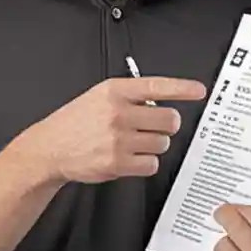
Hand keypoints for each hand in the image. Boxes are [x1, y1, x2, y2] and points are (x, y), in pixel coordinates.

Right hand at [25, 76, 206, 184]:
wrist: (50, 148)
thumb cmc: (74, 122)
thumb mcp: (97, 97)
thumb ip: (128, 97)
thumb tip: (160, 104)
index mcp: (114, 91)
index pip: (156, 86)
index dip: (182, 88)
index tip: (199, 91)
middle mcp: (117, 113)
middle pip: (168, 120)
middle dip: (167, 125)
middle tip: (156, 127)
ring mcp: (118, 139)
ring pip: (162, 143)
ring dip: (154, 145)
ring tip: (134, 143)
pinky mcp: (117, 163)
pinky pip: (151, 164)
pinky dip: (145, 163)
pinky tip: (130, 157)